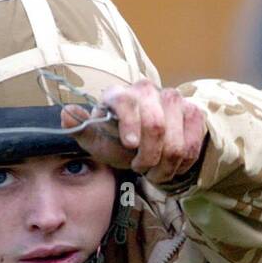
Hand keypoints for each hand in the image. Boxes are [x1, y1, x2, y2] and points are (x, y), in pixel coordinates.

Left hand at [61, 79, 206, 185]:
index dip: (129, 123)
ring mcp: (173, 99)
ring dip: (166, 164)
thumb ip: (81, 130)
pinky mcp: (193, 113)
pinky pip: (193, 144)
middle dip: (149, 156)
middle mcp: (147, 90)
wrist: (145, 141)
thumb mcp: (96, 140)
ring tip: (155, 171)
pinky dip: (183, 163)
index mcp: (119, 94)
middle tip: (141, 169)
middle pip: (156, 124)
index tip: (130, 145)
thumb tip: (67, 114)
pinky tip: (171, 166)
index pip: (126, 101)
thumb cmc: (116, 140)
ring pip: (177, 139)